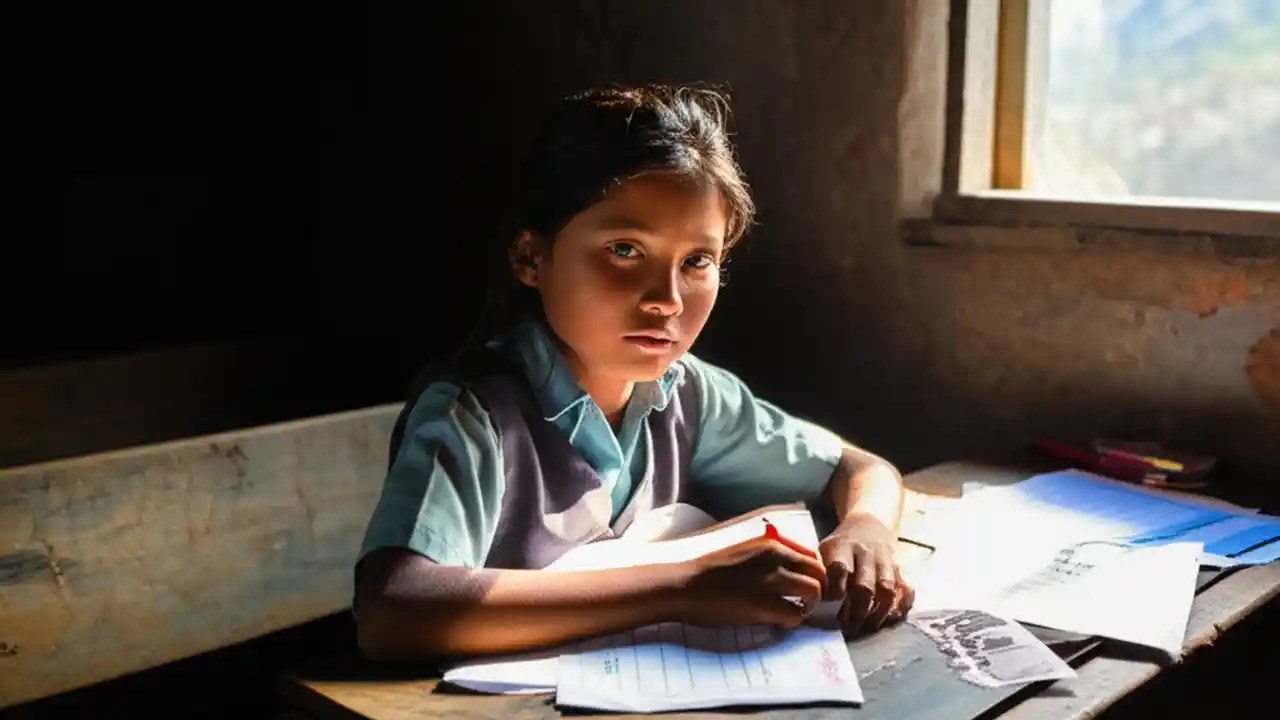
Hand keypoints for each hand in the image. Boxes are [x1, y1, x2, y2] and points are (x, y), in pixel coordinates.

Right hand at [676, 536, 827, 628]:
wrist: (685, 586)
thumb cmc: (709, 571)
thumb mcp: (744, 551)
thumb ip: (768, 555)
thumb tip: (789, 568)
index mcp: (771, 543)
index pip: (811, 555)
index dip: (812, 573)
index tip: (802, 585)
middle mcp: (776, 557)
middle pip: (819, 572)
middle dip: (818, 589)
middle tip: (805, 602)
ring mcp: (772, 580)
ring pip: (814, 592)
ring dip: (809, 605)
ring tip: (795, 611)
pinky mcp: (765, 604)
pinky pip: (796, 615)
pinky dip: (792, 621)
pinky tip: (779, 621)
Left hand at [819, 513, 913, 635]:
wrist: (866, 522)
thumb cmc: (840, 545)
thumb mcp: (825, 549)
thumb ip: (821, 572)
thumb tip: (813, 602)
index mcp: (842, 546)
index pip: (839, 568)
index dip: (835, 590)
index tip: (829, 604)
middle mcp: (865, 553)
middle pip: (865, 585)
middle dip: (857, 611)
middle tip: (849, 627)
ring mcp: (885, 561)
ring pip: (887, 590)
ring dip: (878, 613)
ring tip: (868, 627)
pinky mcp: (899, 569)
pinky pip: (906, 590)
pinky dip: (901, 606)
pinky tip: (890, 619)